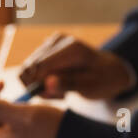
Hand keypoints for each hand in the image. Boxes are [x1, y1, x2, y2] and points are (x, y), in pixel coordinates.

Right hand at [18, 33, 135, 99]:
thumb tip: (46, 83)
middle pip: (31, 67)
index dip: (40, 86)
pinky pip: (32, 67)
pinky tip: (58, 83)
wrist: (109, 70)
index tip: (57, 97)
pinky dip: (41, 80)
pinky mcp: (47, 46)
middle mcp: (58, 40)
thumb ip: (68, 84)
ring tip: (62, 91)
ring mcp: (51, 41)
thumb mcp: (90, 87)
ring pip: (28, 69)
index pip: (40, 67)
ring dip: (41, 85)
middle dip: (40, 86)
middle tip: (62, 96)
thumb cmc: (103, 80)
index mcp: (72, 49)